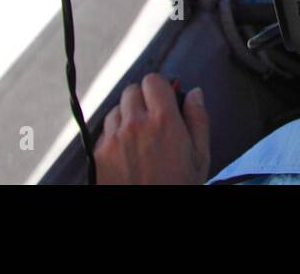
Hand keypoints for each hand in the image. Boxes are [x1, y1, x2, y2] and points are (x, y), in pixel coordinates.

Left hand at [95, 73, 209, 184]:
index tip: (164, 98)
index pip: (154, 81)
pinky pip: (104, 131)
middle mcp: (136, 124)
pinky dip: (113, 135)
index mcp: (164, 120)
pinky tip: (126, 151)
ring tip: (138, 137)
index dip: (160, 88)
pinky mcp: (99, 153)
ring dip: (126, 116)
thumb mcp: (200, 156)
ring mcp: (114, 138)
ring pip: (116, 109)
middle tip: (152, 118)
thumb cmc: (176, 187)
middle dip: (143, 100)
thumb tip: (195, 93)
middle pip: (132, 90)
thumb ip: (198, 119)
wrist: (147, 217)